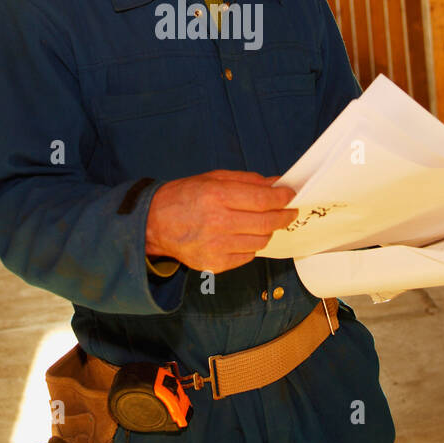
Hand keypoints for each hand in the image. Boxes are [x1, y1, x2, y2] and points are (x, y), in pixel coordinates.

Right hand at [145, 170, 296, 273]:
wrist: (153, 224)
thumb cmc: (184, 197)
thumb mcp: (213, 178)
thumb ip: (247, 181)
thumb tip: (277, 184)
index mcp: (216, 196)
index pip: (263, 200)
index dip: (282, 198)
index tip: (290, 195)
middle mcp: (217, 222)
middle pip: (266, 223)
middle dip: (283, 216)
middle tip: (289, 211)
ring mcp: (216, 246)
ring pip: (260, 241)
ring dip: (267, 231)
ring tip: (262, 223)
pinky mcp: (214, 264)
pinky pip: (247, 256)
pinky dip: (250, 246)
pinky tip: (242, 236)